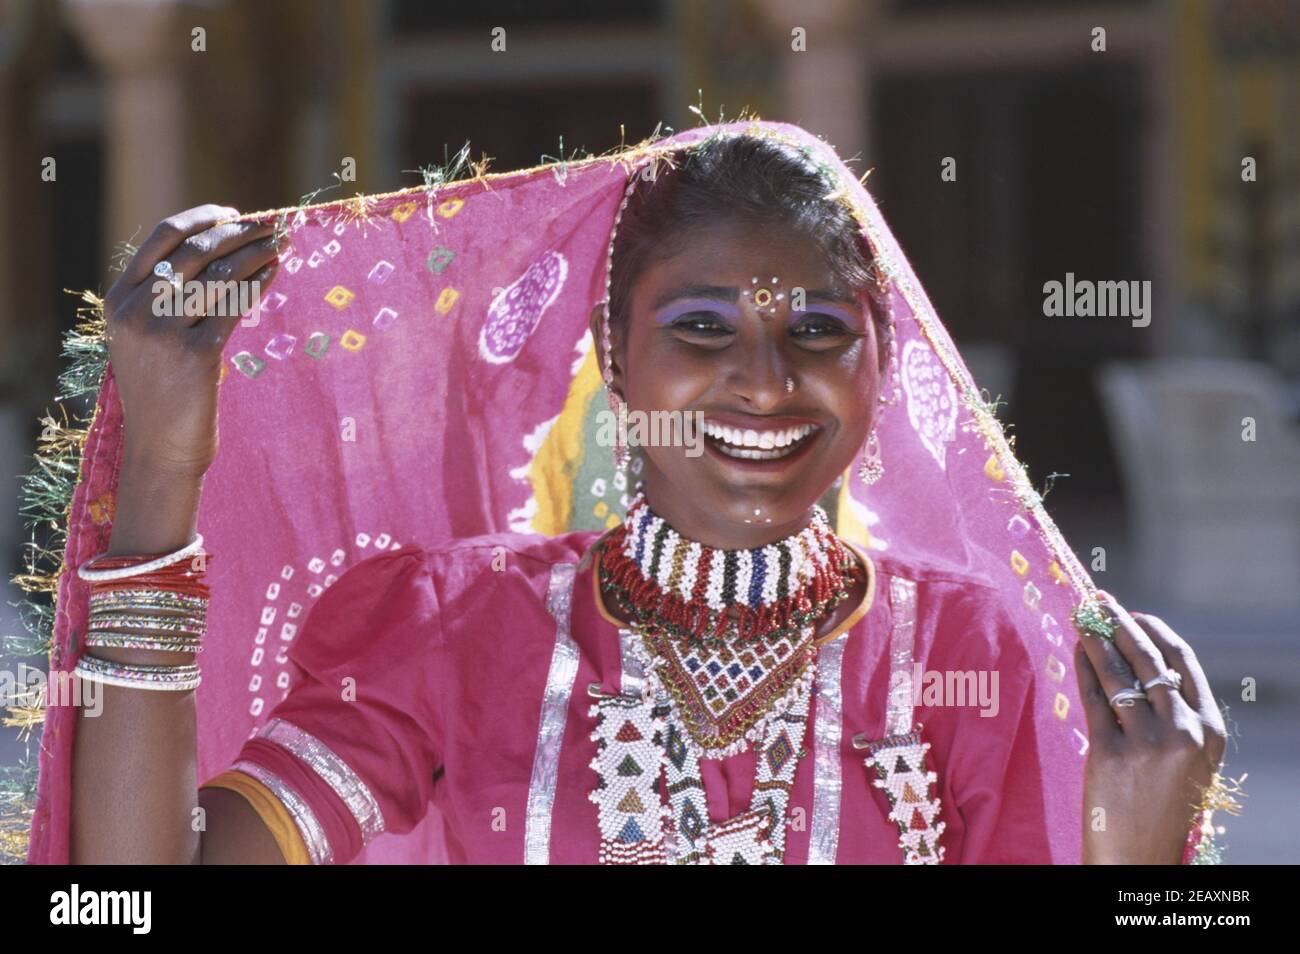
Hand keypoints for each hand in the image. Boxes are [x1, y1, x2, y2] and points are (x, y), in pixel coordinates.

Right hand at [104, 204, 280, 475]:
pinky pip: (236, 307)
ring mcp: (164, 332)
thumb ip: (163, 295)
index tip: (234, 214)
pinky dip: (258, 284)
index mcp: (118, 299)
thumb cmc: (161, 389)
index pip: (163, 237)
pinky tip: (273, 274)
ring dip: (254, 253)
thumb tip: (214, 248)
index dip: (203, 219)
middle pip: (196, 251)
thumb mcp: (145, 336)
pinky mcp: (196, 354)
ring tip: (278, 244)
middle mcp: (136, 311)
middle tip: (268, 226)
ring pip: (219, 276)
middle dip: (237, 232)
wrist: (160, 447)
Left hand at [1075, 590, 1226, 863]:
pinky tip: (1076, 652)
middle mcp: (1182, 731)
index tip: (1134, 613)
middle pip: (1149, 660)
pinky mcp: (1110, 751)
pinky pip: (1094, 698)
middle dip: (1122, 624)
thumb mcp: (1186, 759)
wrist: (1140, 857)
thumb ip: (1173, 716)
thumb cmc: (1159, 806)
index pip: (1183, 663)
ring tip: (1082, 620)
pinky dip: (1084, 669)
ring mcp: (1147, 741)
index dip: (1156, 631)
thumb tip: (1139, 660)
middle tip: (1100, 602)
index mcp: (1208, 730)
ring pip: (1119, 674)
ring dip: (1097, 640)